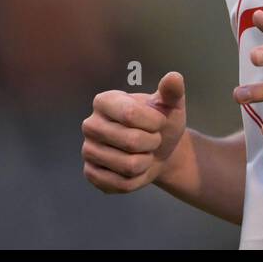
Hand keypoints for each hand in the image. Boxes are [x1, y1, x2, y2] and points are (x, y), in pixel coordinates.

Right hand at [82, 71, 186, 192]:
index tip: (159, 122)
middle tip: (152, 140)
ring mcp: (88, 150)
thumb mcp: (171, 105)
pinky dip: (137, 180)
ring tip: (144, 153)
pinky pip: (122, 184)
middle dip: (152, 143)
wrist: (158, 151)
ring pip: (128, 166)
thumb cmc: (161, 123)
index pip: (130, 114)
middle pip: (131, 142)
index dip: (154, 123)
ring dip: (147, 162)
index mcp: (104, 101)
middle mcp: (90, 124)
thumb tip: (174, 77)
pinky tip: (136, 169)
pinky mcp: (91, 174)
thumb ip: (172, 91)